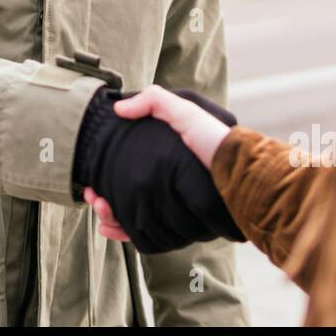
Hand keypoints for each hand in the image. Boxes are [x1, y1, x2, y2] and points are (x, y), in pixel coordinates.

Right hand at [74, 85, 244, 252]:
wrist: (245, 175)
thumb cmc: (217, 140)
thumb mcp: (187, 112)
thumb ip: (156, 102)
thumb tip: (119, 108)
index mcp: (163, 161)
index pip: (125, 169)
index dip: (104, 173)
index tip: (91, 178)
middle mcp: (165, 184)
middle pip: (124, 194)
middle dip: (103, 197)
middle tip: (92, 196)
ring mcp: (171, 206)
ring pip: (130, 214)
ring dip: (110, 214)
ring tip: (100, 208)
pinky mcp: (179, 226)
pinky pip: (145, 234)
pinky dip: (125, 231)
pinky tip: (111, 228)